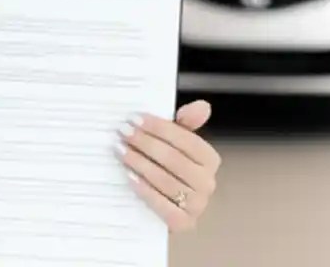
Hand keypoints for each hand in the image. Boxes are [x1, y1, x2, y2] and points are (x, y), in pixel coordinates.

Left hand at [116, 100, 220, 231]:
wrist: (157, 206)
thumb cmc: (165, 168)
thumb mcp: (172, 144)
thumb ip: (184, 124)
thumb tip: (203, 106)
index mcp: (209, 159)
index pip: (187, 140)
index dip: (160, 128)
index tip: (134, 118)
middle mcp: (208, 183)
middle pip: (174, 159)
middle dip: (145, 144)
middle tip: (122, 133)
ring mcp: (197, 205)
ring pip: (167, 181)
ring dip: (140, 164)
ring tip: (120, 151)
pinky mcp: (183, 223)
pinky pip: (164, 207)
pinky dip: (145, 191)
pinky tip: (129, 177)